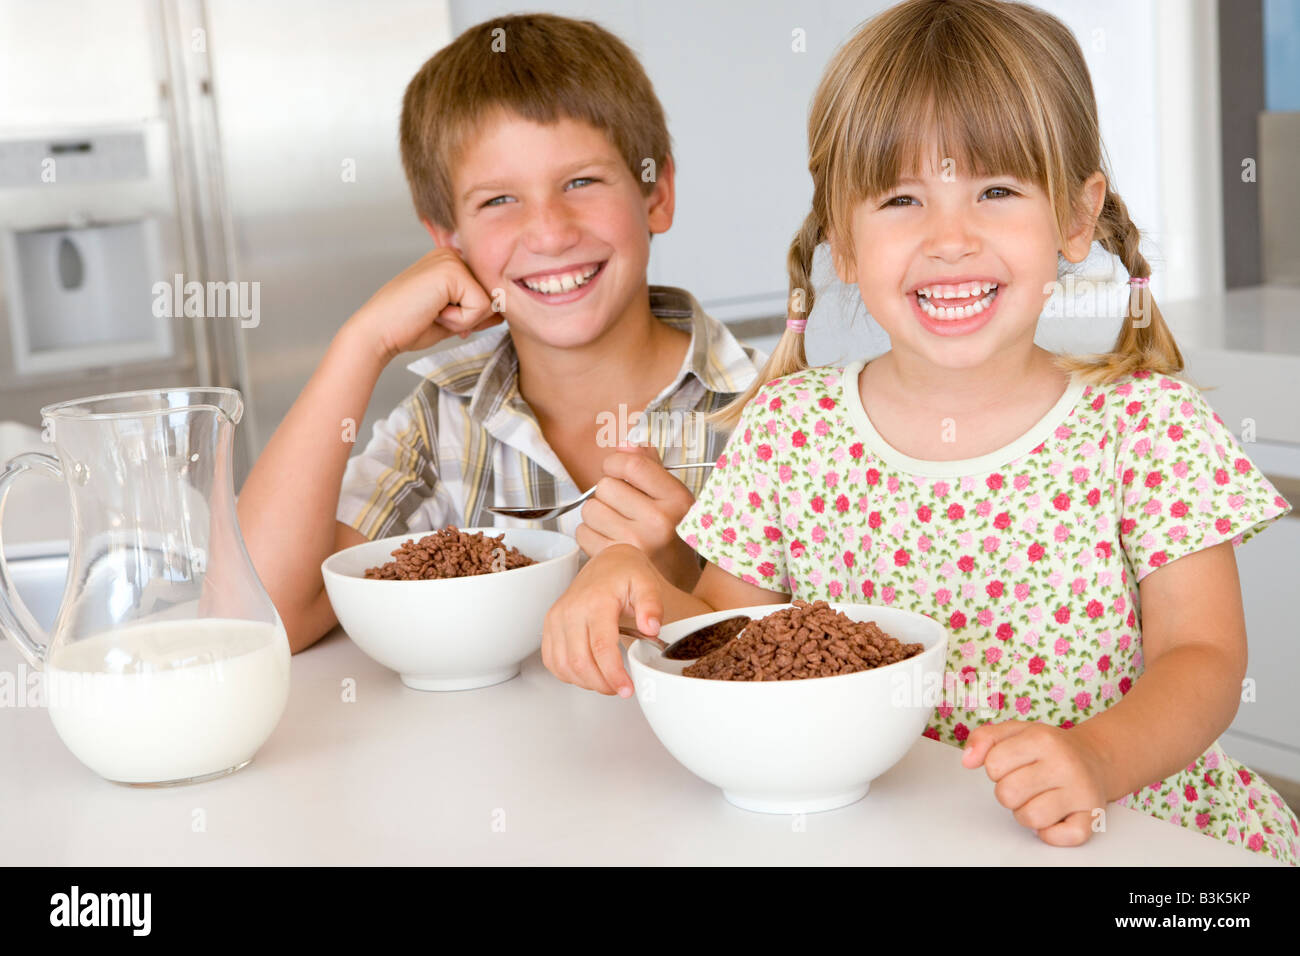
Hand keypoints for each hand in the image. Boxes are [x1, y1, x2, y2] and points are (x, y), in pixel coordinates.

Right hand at [350, 247, 504, 364]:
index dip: (470, 316)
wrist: (378, 333)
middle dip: (468, 318)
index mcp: (449, 263)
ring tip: (433, 313)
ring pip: (488, 302)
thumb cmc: (407, 327)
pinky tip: (434, 313)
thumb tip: (502, 313)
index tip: (439, 316)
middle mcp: (451, 254)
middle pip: (490, 297)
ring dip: (463, 320)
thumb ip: (476, 313)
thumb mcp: (451, 319)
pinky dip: (460, 320)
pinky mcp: (451, 271)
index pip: (484, 293)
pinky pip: (480, 307)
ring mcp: (451, 259)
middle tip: (434, 315)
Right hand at [541, 543, 664, 697]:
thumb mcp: (647, 584)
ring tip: (606, 681)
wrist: (606, 563)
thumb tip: (652, 629)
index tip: (626, 688)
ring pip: (563, 665)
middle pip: (580, 661)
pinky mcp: (549, 626)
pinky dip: (568, 674)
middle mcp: (570, 610)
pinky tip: (587, 673)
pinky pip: (552, 661)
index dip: (613, 673)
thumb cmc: (626, 574)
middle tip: (620, 688)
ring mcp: (556, 618)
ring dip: (586, 682)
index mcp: (595, 601)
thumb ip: (652, 606)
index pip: (600, 646)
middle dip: (602, 683)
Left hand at [575, 441, 700, 588]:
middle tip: (624, 508)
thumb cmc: (673, 536)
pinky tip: (609, 540)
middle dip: (608, 494)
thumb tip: (622, 444)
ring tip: (617, 525)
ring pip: (590, 508)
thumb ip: (649, 465)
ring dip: (598, 515)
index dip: (615, 463)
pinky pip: (583, 533)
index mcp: (677, 499)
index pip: (630, 464)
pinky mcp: (616, 561)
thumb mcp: (674, 497)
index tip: (618, 471)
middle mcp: (659, 521)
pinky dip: (590, 535)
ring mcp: (636, 543)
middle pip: (605, 486)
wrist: (678, 584)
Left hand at [961, 720, 1110, 846]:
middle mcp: (1065, 764)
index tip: (1013, 764)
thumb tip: (967, 760)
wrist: (1095, 757)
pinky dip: (1051, 832)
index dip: (996, 767)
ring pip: (1030, 818)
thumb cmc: (1049, 748)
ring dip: (1026, 813)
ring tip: (1038, 798)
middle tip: (1025, 783)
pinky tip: (1055, 816)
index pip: (993, 765)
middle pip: (1007, 794)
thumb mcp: (1015, 731)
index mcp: (1043, 739)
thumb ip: (984, 738)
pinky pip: (1060, 837)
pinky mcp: (1092, 816)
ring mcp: (1081, 792)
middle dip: (1008, 792)